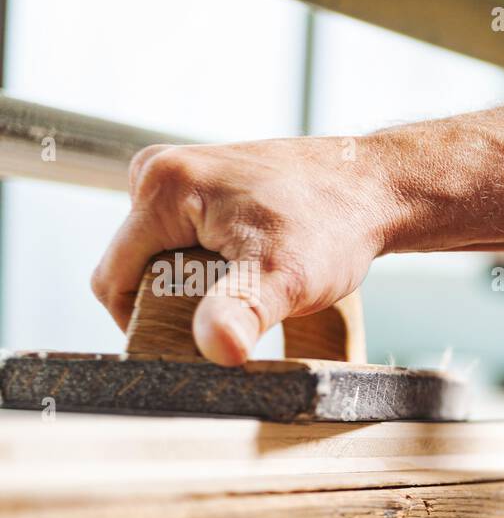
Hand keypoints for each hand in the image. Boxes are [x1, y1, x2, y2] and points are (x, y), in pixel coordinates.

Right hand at [91, 137, 398, 364]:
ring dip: (194, 284)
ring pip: (159, 256)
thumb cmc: (334, 227)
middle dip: (173, 301)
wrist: (376, 188)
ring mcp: (181, 173)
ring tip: (252, 287)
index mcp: (160, 188)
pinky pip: (183, 239)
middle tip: (237, 313)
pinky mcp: (203, 182)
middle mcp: (159, 170)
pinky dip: (208, 264)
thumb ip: (242, 311)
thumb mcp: (287, 279)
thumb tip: (217, 347)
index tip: (195, 344)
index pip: (113, 281)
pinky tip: (253, 268)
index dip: (143, 325)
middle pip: (135, 267)